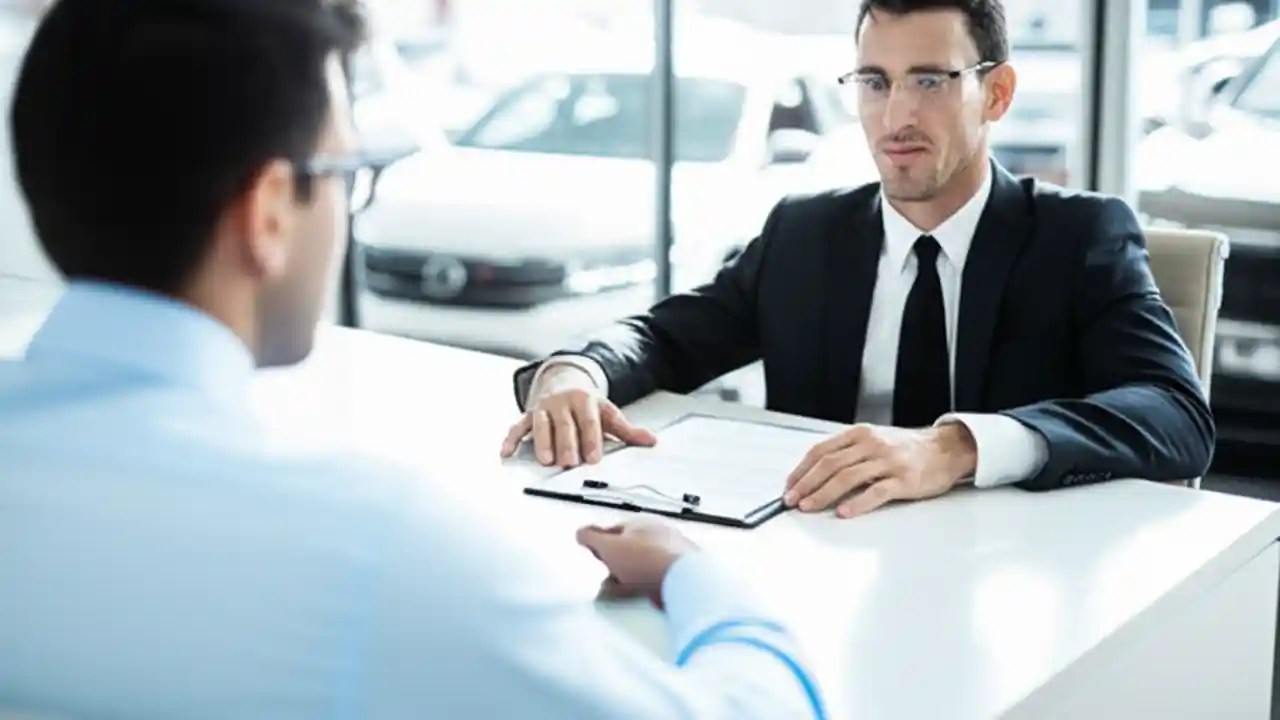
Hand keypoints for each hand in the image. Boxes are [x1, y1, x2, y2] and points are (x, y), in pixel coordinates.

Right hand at [500, 365, 655, 466]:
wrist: (564, 381)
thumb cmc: (587, 406)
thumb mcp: (607, 413)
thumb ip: (626, 430)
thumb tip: (651, 441)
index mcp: (585, 400)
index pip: (589, 420)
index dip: (591, 438)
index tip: (594, 457)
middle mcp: (563, 402)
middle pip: (565, 424)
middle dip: (567, 443)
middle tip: (569, 463)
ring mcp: (544, 408)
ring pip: (541, 424)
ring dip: (542, 442)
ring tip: (545, 461)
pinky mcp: (528, 415)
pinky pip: (518, 426)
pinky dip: (511, 439)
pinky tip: (506, 453)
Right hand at [576, 520, 697, 609]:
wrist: (682, 581)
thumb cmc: (649, 559)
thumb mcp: (609, 547)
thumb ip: (591, 538)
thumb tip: (580, 532)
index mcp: (641, 523)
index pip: (612, 530)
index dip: (598, 543)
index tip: (590, 554)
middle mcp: (658, 536)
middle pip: (627, 551)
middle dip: (613, 565)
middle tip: (603, 577)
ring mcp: (670, 556)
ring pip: (640, 568)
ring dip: (625, 580)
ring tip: (615, 591)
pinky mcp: (677, 576)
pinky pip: (653, 582)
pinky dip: (642, 589)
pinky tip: (635, 597)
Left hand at [783, 423, 977, 518]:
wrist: (946, 449)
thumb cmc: (906, 449)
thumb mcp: (874, 442)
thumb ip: (848, 453)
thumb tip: (814, 475)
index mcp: (860, 434)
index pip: (821, 450)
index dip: (801, 469)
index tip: (789, 486)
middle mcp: (872, 444)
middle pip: (830, 464)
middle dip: (806, 483)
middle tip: (792, 500)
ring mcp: (888, 461)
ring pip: (847, 477)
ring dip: (823, 494)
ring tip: (809, 507)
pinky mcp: (904, 480)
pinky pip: (876, 491)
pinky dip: (857, 503)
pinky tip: (843, 512)